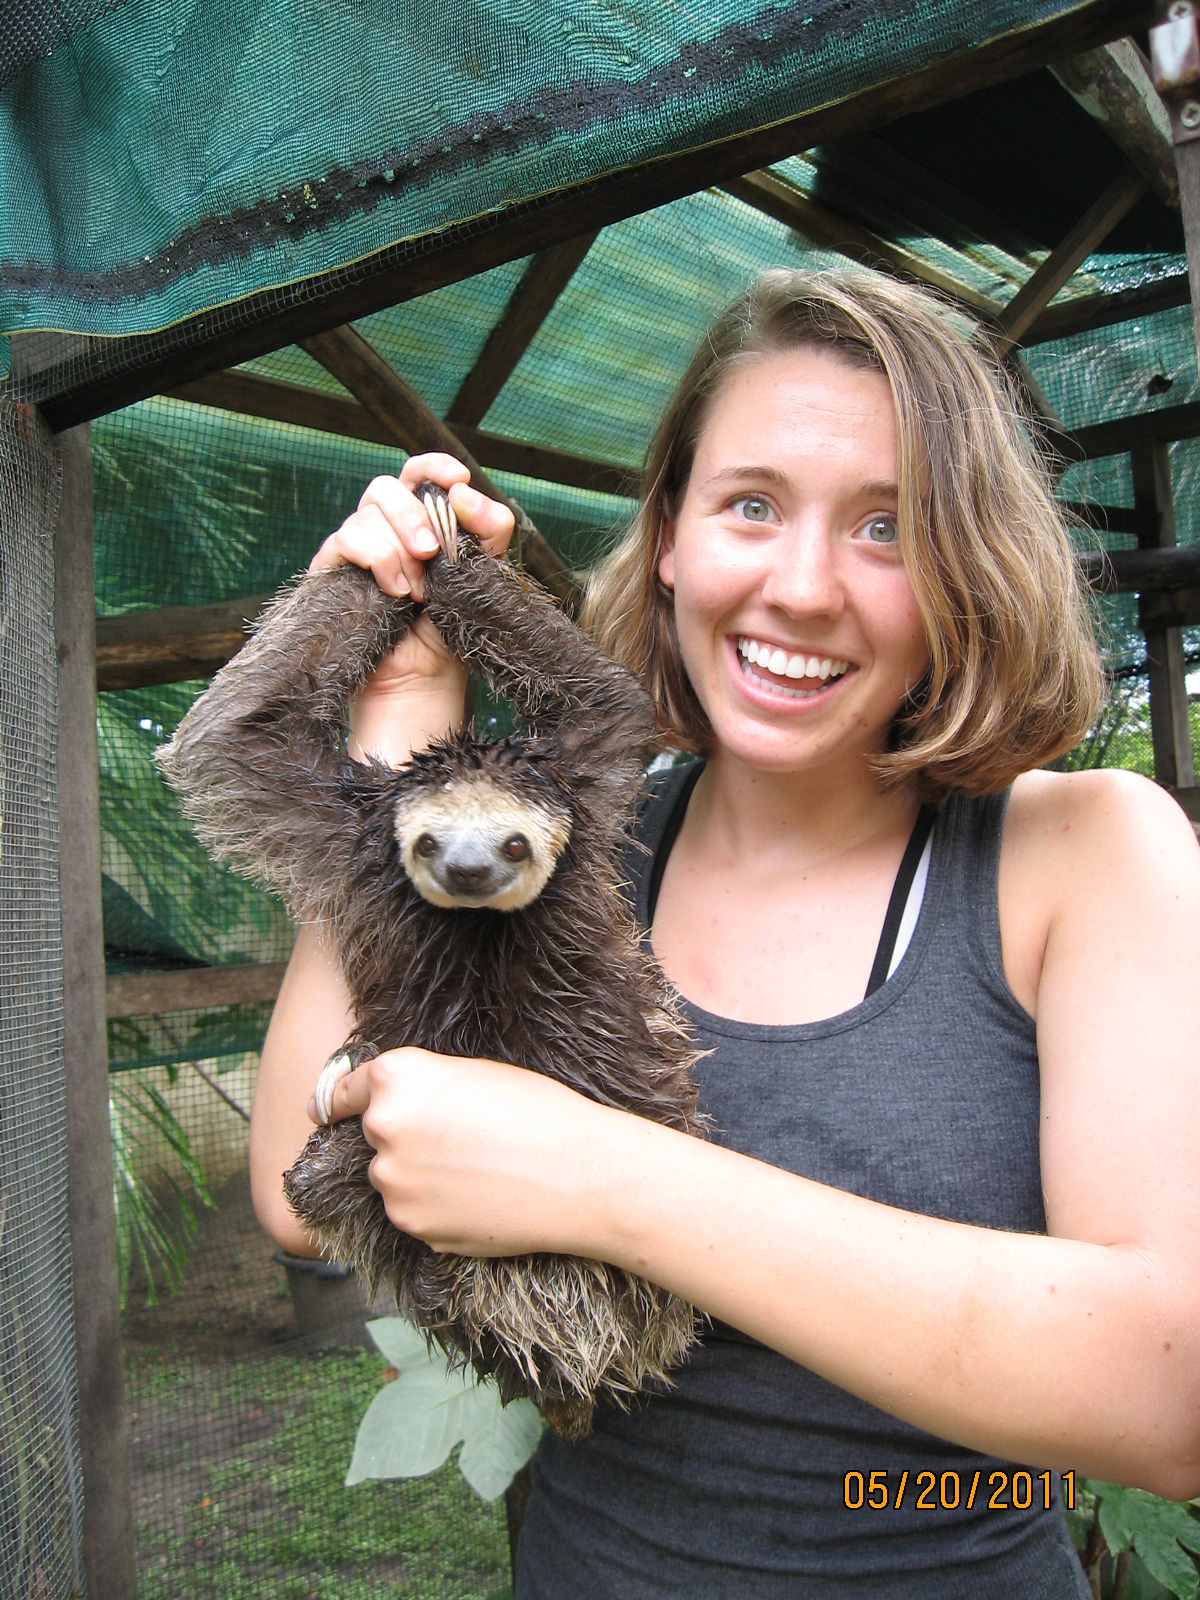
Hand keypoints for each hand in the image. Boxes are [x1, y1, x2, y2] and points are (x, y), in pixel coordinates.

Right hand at [310, 455, 515, 756]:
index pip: (420, 472)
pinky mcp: (334, 570)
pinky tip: (395, 592)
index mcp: (422, 520)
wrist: (424, 678)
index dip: (434, 465)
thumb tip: (463, 491)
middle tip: (432, 552)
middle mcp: (386, 528)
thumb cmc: (453, 626)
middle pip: (388, 488)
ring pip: (367, 515)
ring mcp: (358, 548)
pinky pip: (347, 539)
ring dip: (399, 549)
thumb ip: (489, 529)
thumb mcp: (486, 573)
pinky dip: (377, 559)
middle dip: (413, 515)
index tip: (456, 477)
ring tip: (418, 592)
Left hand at [311, 1045, 611, 1256]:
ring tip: (477, 1168)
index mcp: (395, 1079)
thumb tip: (366, 1107)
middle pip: (373, 1134)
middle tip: (459, 1138)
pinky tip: (479, 1196)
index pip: (341, 1090)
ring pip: (392, 1176)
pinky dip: (435, 1207)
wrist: (579, 1174)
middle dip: (402, 1136)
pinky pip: (413, 1212)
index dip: (342, 1100)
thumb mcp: (472, 1073)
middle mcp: (384, 1128)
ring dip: (417, 1175)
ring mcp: (394, 1183)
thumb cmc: (537, 1111)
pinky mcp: (412, 1227)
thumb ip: (416, 1085)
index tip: (332, 1110)